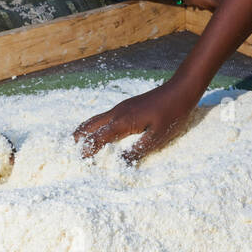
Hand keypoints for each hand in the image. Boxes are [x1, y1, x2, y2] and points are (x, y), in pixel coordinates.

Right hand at [73, 77, 201, 163]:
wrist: (181, 89)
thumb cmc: (172, 113)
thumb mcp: (158, 136)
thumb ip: (138, 150)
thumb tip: (121, 162)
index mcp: (123, 121)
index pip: (99, 137)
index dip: (88, 149)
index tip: (80, 160)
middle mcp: (118, 112)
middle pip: (91, 124)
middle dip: (80, 137)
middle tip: (70, 150)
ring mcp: (122, 107)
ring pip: (97, 119)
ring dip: (86, 130)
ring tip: (78, 141)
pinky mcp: (128, 106)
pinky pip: (105, 116)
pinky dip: (96, 125)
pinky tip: (100, 131)